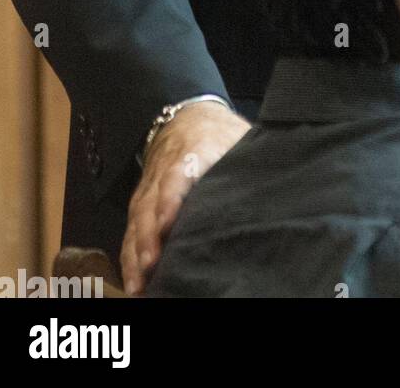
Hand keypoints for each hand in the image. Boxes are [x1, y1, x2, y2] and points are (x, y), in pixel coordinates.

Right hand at [121, 103, 249, 295]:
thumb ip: (247, 158)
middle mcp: (163, 173)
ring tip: (139, 284)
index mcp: (191, 153)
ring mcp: (149, 189)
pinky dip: (129, 257)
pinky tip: (133, 283)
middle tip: (151, 265)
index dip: (171, 199)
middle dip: (149, 237)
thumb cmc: (219, 132)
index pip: (177, 176)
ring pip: (137, 222)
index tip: (169, 223)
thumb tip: (270, 183)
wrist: (188, 115)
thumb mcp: (236, 137)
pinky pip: (131, 230)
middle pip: (150, 205)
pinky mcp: (141, 203)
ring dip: (135, 253)